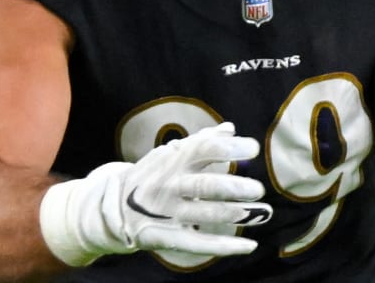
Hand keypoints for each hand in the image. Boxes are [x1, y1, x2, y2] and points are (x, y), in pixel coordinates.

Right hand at [39, 121, 270, 265]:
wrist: (110, 206)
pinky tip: (249, 246)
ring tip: (264, 213)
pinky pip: (197, 242)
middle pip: (203, 184)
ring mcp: (166, 212)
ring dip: (236, 214)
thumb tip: (230, 127)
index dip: (229, 148)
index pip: (202, 149)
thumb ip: (201, 142)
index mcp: (173, 159)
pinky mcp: (165, 236)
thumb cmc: (153, 176)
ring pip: (203, 213)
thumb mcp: (171, 154)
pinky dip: (224, 246)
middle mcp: (169, 184)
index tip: (253, 149)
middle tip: (258, 188)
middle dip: (233, 187)